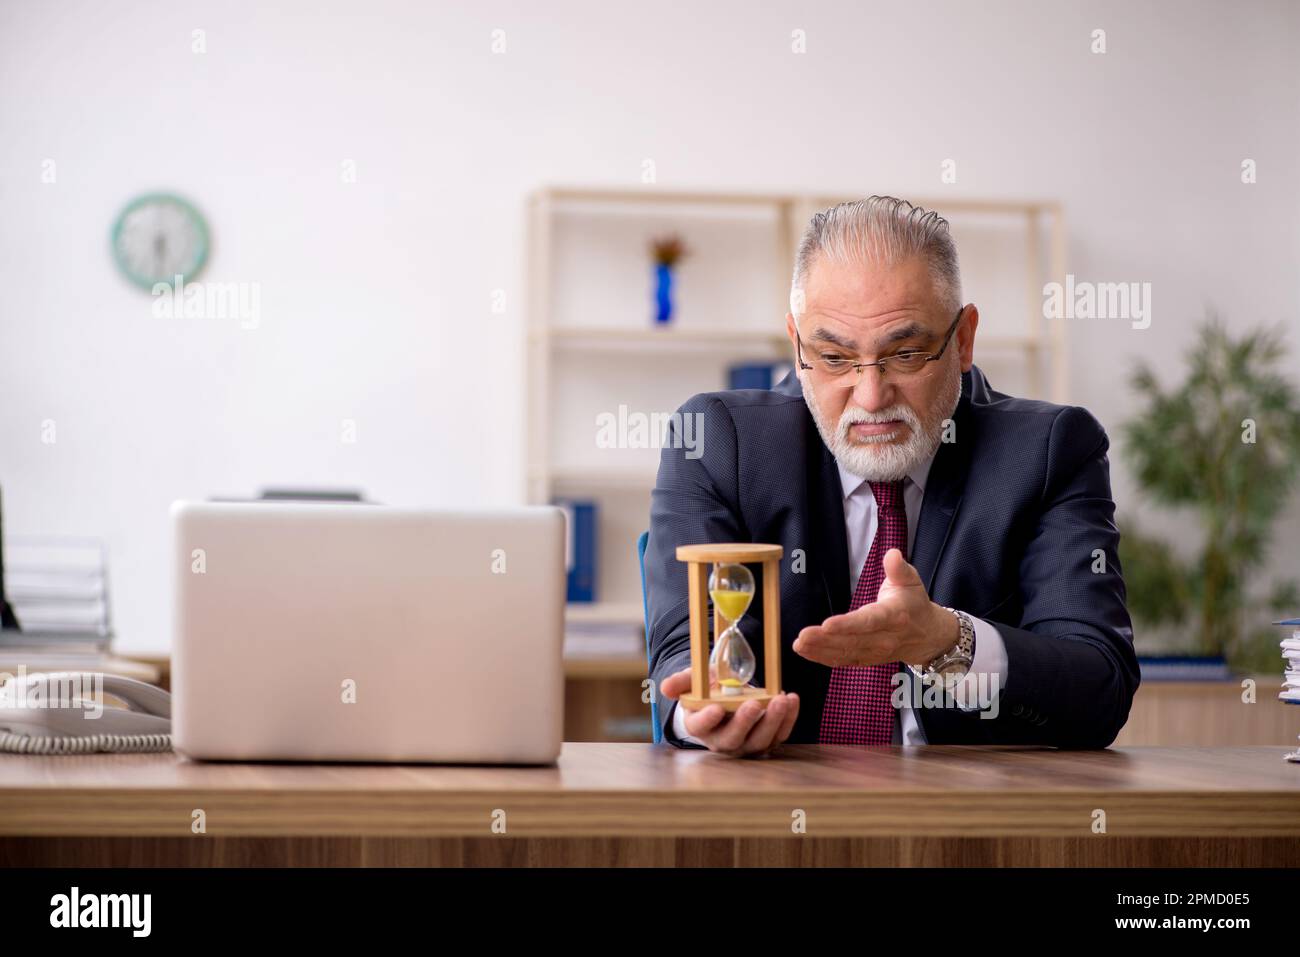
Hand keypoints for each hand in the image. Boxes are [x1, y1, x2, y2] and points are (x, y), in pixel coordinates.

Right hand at [658, 666, 798, 757]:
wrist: (725, 699)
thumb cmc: (707, 690)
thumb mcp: (693, 681)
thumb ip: (681, 682)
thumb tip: (666, 687)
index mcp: (699, 725)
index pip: (701, 727)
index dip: (707, 720)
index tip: (716, 707)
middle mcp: (721, 740)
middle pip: (733, 739)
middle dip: (745, 723)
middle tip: (755, 704)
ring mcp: (745, 744)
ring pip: (759, 741)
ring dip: (772, 722)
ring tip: (781, 700)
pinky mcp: (765, 741)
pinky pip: (779, 735)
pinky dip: (788, 720)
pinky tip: (792, 699)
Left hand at [792, 548, 958, 668]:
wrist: (927, 636)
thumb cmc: (913, 603)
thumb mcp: (911, 581)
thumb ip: (899, 569)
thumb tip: (892, 554)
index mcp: (894, 616)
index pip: (869, 621)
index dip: (848, 624)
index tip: (827, 624)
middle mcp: (884, 638)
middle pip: (852, 640)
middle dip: (825, 639)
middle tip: (802, 635)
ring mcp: (874, 652)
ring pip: (845, 653)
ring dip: (819, 650)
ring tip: (799, 644)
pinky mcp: (865, 659)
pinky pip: (842, 661)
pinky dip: (822, 658)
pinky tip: (805, 651)